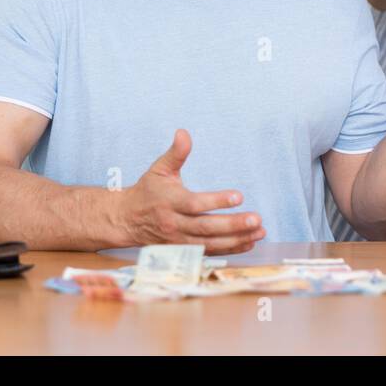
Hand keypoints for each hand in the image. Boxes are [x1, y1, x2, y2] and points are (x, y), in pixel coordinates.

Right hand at [120, 129, 265, 253]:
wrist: (127, 220)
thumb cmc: (147, 191)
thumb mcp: (159, 169)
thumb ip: (175, 153)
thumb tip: (183, 132)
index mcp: (170, 202)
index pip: (195, 204)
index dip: (217, 201)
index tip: (239, 196)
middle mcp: (175, 224)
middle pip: (206, 228)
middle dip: (233, 225)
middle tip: (256, 219)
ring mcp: (179, 241)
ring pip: (210, 243)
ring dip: (237, 239)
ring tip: (259, 231)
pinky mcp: (184, 251)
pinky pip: (210, 252)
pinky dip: (230, 249)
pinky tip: (249, 242)